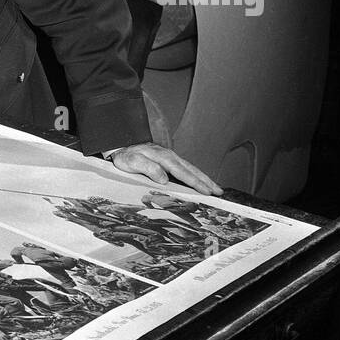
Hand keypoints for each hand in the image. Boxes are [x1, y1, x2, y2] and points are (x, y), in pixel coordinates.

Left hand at [107, 143, 221, 194]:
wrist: (120, 148)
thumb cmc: (125, 157)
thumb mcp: (131, 162)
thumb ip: (147, 168)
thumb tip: (164, 178)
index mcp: (163, 157)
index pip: (182, 172)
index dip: (195, 182)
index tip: (206, 191)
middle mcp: (169, 156)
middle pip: (192, 169)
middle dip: (206, 181)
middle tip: (219, 192)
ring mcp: (170, 157)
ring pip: (191, 168)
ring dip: (204, 178)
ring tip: (215, 188)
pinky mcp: (169, 160)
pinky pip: (185, 168)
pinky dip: (195, 175)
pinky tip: (200, 182)